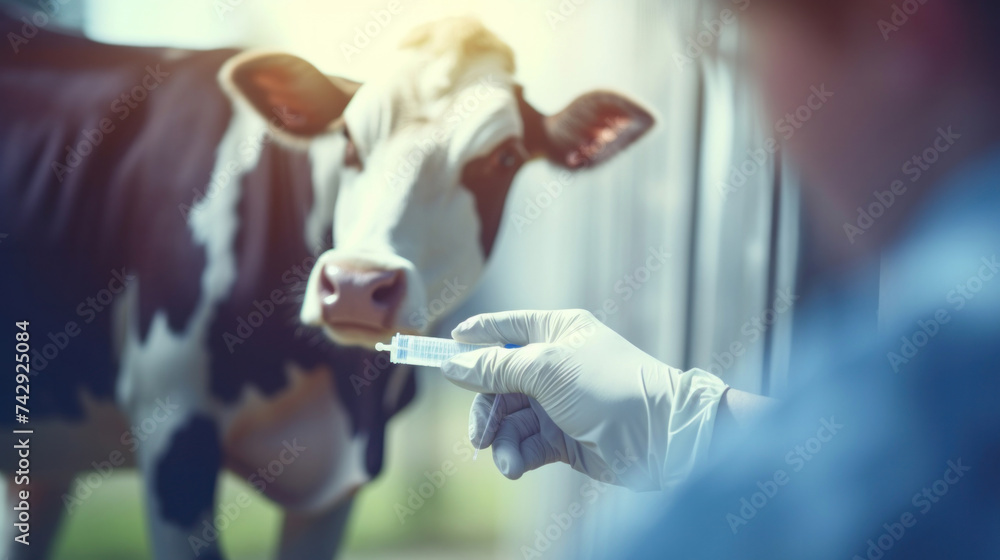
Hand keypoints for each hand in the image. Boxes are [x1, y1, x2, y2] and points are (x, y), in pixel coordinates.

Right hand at [441, 309, 728, 490]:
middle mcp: (556, 364)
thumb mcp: (547, 369)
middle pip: (500, 380)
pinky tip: (516, 466)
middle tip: (477, 434)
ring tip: (504, 458)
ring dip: (501, 438)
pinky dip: (517, 454)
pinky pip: (526, 443)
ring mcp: (560, 403)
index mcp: (558, 331)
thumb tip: (452, 363)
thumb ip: (496, 366)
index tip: (443, 347)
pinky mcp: (564, 437)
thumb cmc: (609, 386)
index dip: (475, 336)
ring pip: (510, 417)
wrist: (662, 438)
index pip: (507, 327)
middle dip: (486, 407)